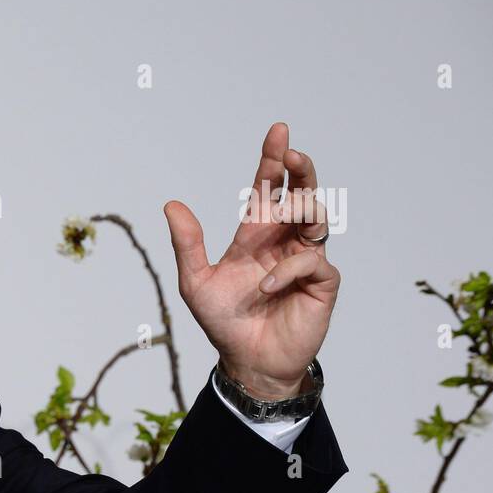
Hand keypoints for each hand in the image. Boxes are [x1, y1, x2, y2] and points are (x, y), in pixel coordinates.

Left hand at [164, 122, 340, 399]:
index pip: (268, 189)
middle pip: (302, 194)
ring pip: (318, 217)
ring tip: (282, 213)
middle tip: (292, 154)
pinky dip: (289, 268)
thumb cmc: (223, 322)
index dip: (273, 161)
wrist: (246, 362)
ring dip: (301, 209)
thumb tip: (171, 205)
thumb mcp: (195, 282)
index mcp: (255, 235)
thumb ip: (187, 244)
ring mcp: (305, 260)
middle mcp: (283, 241)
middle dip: (301, 170)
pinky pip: (312, 261)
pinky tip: (267, 284)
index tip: (278, 131)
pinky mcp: (321, 283)